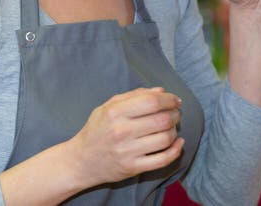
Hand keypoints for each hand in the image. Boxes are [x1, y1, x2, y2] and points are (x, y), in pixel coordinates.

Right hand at [68, 87, 183, 186]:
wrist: (81, 161)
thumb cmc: (97, 130)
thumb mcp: (109, 106)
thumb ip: (135, 95)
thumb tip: (162, 91)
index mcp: (115, 112)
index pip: (152, 102)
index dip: (169, 99)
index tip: (175, 100)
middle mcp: (122, 131)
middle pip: (162, 120)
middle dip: (175, 114)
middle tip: (176, 113)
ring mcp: (128, 152)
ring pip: (165, 139)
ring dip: (174, 131)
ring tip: (172, 127)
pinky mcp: (133, 168)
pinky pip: (163, 160)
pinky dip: (176, 150)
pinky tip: (179, 143)